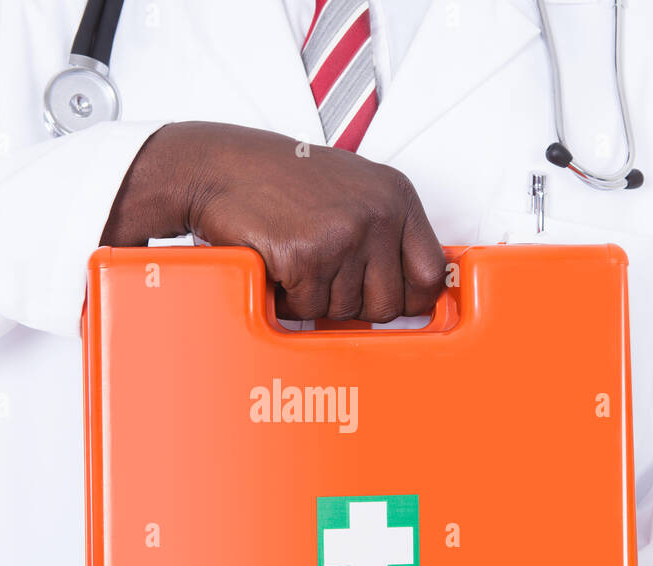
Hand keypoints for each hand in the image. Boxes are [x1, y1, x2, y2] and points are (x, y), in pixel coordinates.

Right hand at [101, 122, 445, 321]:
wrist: (221, 166)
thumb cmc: (281, 181)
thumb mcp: (353, 191)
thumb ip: (386, 233)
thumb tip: (413, 295)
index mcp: (397, 197)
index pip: (431, 273)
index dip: (410, 299)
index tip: (391, 302)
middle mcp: (379, 214)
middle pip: (389, 305)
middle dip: (354, 305)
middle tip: (324, 278)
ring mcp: (345, 235)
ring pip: (345, 312)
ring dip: (314, 300)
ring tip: (295, 260)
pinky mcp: (308, 256)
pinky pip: (307, 310)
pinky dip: (287, 299)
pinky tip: (277, 266)